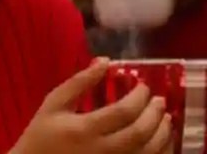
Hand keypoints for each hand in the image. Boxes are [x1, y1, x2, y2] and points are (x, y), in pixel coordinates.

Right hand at [12, 58, 171, 153]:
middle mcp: (101, 151)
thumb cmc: (40, 137)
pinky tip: (160, 143)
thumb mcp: (53, 105)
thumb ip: (80, 81)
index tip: (144, 86)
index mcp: (84, 130)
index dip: (140, 96)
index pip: (123, 111)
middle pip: (139, 134)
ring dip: (162, 135)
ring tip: (166, 120)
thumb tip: (106, 60)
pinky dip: (158, 153)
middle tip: (160, 101)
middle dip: (155, 114)